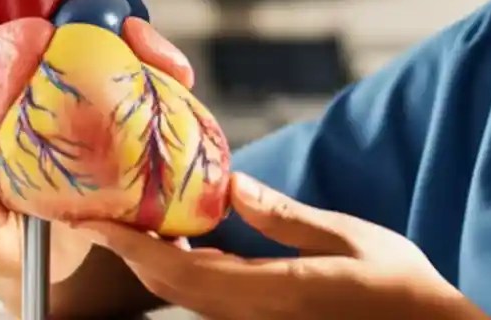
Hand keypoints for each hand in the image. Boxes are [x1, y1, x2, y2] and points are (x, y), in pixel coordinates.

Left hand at [75, 173, 489, 319]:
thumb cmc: (398, 288)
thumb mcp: (347, 239)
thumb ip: (284, 217)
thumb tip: (232, 183)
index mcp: (269, 293)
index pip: (177, 272)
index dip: (128, 246)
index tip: (91, 220)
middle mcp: (253, 316)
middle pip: (169, 288)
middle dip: (126, 250)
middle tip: (97, 209)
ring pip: (184, 297)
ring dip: (151, 259)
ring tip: (131, 216)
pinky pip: (208, 299)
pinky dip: (182, 270)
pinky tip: (185, 240)